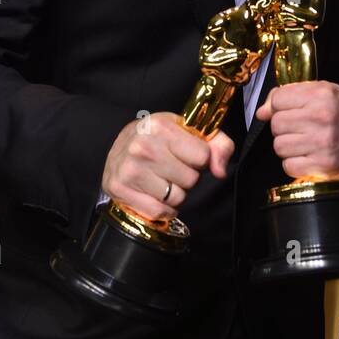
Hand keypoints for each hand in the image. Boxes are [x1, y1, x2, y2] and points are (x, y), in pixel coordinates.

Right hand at [101, 112, 234, 219]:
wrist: (118, 149)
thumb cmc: (157, 139)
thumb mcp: (187, 130)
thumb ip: (217, 144)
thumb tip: (220, 171)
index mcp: (161, 126)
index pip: (203, 155)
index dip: (200, 158)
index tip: (188, 154)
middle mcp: (144, 146)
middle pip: (191, 179)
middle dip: (187, 177)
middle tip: (172, 167)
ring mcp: (130, 169)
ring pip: (177, 198)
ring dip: (175, 194)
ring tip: (162, 179)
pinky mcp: (120, 189)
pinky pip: (160, 212)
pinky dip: (163, 208)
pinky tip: (154, 193)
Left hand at [256, 81, 338, 178]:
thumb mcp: (322, 92)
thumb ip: (290, 94)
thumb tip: (262, 112)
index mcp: (321, 95)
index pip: (278, 99)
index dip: (278, 105)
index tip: (288, 110)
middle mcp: (321, 118)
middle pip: (276, 124)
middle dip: (282, 126)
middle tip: (297, 127)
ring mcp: (322, 143)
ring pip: (279, 146)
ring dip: (286, 145)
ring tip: (301, 141)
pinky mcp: (322, 165)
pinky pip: (288, 166)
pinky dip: (293, 162)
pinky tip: (305, 155)